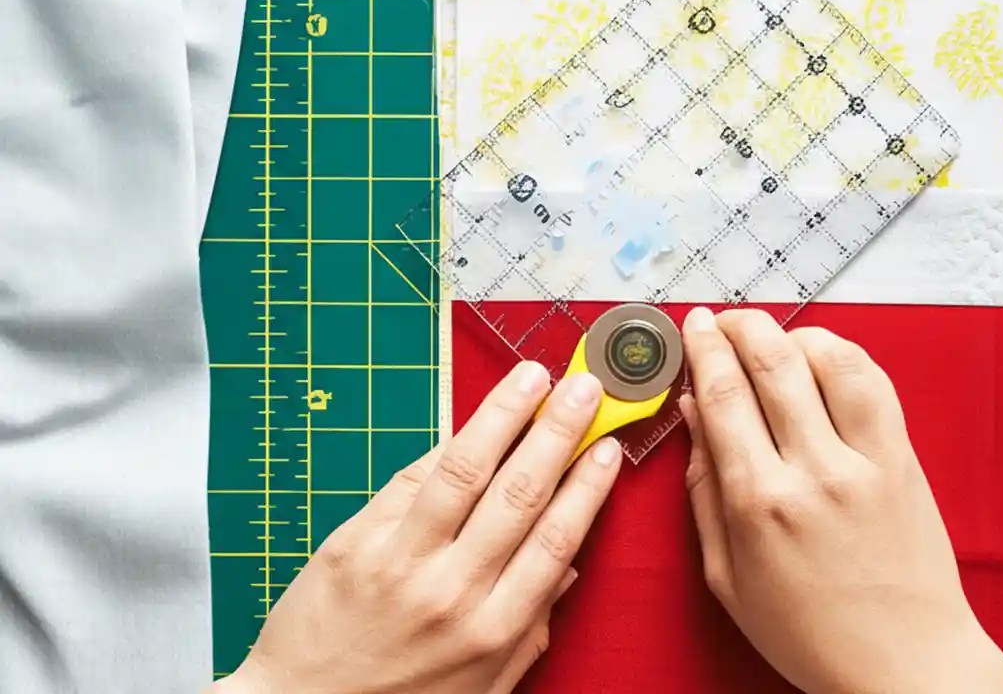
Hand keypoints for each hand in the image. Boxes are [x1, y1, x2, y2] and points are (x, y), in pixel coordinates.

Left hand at [209, 363, 621, 693]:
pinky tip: (473, 418)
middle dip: (558, 431)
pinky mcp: (357, 540)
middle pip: (519, 492)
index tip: (608, 448)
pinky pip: (411, 480)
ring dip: (505, 414)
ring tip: (532, 377)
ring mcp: (401, 560)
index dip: (587, 485)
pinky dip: (447, 444)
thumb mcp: (484, 687)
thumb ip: (529, 629)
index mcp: (493, 629)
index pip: (555, 538)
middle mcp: (452, 590)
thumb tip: (566, 568)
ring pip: (464, 469)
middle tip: (583, 389)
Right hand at [679, 308, 1002, 693]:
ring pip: (829, 360)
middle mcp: (814, 473)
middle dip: (741, 326)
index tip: (695, 326)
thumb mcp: (727, 576)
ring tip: (772, 339)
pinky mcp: (903, 460)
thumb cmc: (811, 632)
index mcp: (759, 504)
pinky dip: (844, 355)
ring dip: (793, 334)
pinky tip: (821, 358)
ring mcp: (867, 462)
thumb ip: (703, 491)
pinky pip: (875, 384)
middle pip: (772, 363)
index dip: (704, 348)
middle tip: (724, 319)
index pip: (724, 396)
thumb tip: (693, 415)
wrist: (904, 662)